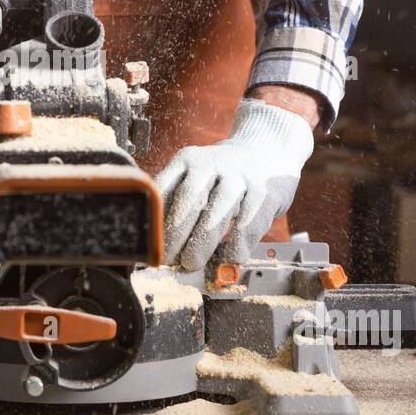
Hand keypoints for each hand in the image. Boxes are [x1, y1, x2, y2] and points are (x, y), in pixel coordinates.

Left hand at [155, 99, 314, 270]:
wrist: (266, 151)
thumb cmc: (220, 176)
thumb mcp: (195, 175)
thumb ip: (177, 201)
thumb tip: (157, 245)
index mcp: (187, 160)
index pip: (164, 188)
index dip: (154, 218)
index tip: (149, 244)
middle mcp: (212, 164)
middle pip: (190, 199)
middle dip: (176, 232)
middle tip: (167, 260)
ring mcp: (240, 176)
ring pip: (218, 211)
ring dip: (202, 242)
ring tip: (191, 263)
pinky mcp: (265, 191)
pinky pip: (249, 221)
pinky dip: (238, 244)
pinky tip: (229, 259)